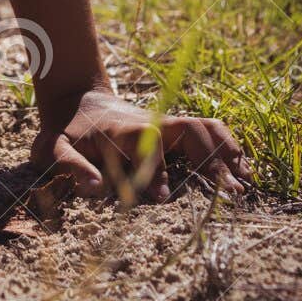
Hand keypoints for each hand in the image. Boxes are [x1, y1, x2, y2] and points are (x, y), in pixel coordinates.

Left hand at [30, 87, 251, 203]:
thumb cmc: (68, 132)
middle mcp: (152, 122)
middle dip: (211, 157)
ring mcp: (167, 124)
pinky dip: (229, 148)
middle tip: (229, 192)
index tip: (162, 198)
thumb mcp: (55, 148)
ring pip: (206, 127)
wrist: (78, 102)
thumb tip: (96, 189)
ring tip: (246, 183)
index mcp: (123, 129)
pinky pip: (209, 132)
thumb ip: (72, 166)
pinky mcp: (176, 131)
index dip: (156, 167)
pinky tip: (243, 173)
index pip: (148, 142)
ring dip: (227, 151)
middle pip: (190, 129)